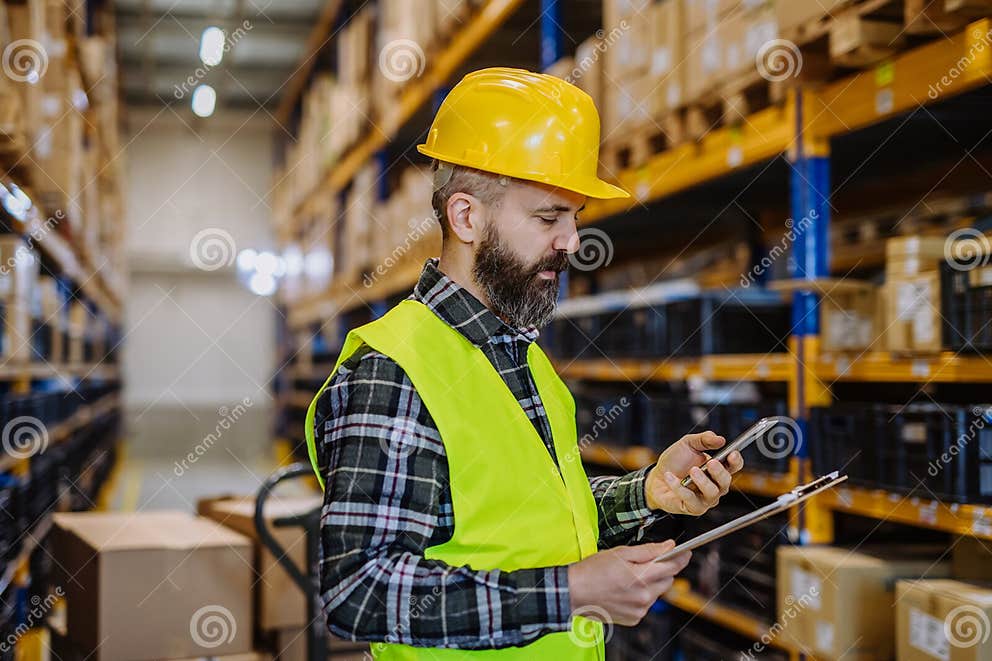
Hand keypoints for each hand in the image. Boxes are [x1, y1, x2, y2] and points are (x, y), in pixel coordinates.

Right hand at [567, 541, 690, 625]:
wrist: (574, 592)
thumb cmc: (592, 571)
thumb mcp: (620, 552)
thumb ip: (648, 551)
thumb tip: (668, 546)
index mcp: (640, 577)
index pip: (672, 566)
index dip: (681, 557)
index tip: (686, 551)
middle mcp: (643, 597)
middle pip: (667, 580)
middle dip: (662, 569)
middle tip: (645, 563)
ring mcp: (639, 610)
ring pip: (657, 592)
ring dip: (650, 583)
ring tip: (629, 577)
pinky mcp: (634, 618)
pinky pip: (646, 603)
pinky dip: (641, 595)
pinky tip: (625, 589)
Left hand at [644, 430, 743, 514]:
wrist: (657, 477)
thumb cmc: (675, 462)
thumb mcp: (688, 444)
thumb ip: (704, 439)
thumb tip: (720, 439)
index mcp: (718, 469)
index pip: (734, 466)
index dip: (736, 461)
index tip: (732, 454)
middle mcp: (716, 486)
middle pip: (726, 481)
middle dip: (719, 472)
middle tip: (711, 463)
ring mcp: (706, 499)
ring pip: (712, 493)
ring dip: (702, 481)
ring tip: (692, 470)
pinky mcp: (694, 508)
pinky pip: (691, 499)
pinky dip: (679, 488)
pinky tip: (670, 477)